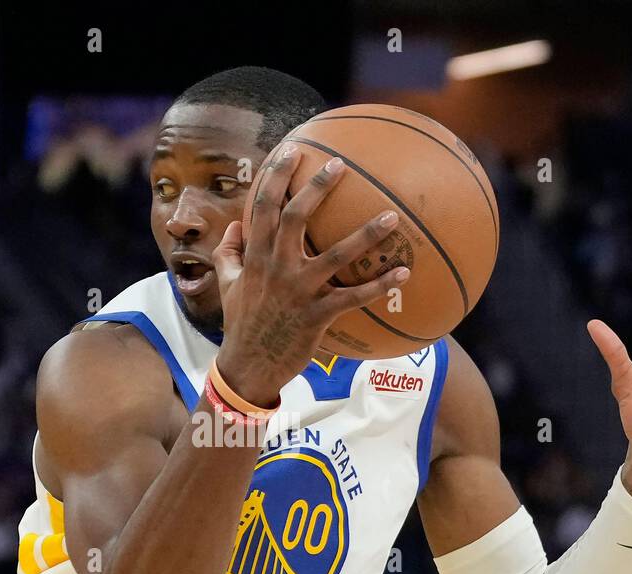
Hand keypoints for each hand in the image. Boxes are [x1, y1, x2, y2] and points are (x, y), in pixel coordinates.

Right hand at [213, 145, 409, 405]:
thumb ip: (229, 252)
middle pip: (296, 218)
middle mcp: (276, 268)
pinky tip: (405, 273)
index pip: (262, 207)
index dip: (276, 176)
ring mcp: (298, 292)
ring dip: (366, 235)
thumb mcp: (227, 284)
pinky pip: (354, 298)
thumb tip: (235, 225)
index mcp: (255, 256)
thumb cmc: (241, 323)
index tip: (292, 150)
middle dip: (317, 188)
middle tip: (340, 165)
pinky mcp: (317, 316)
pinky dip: (380, 286)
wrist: (248, 366)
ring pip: (336, 256)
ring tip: (392, 216)